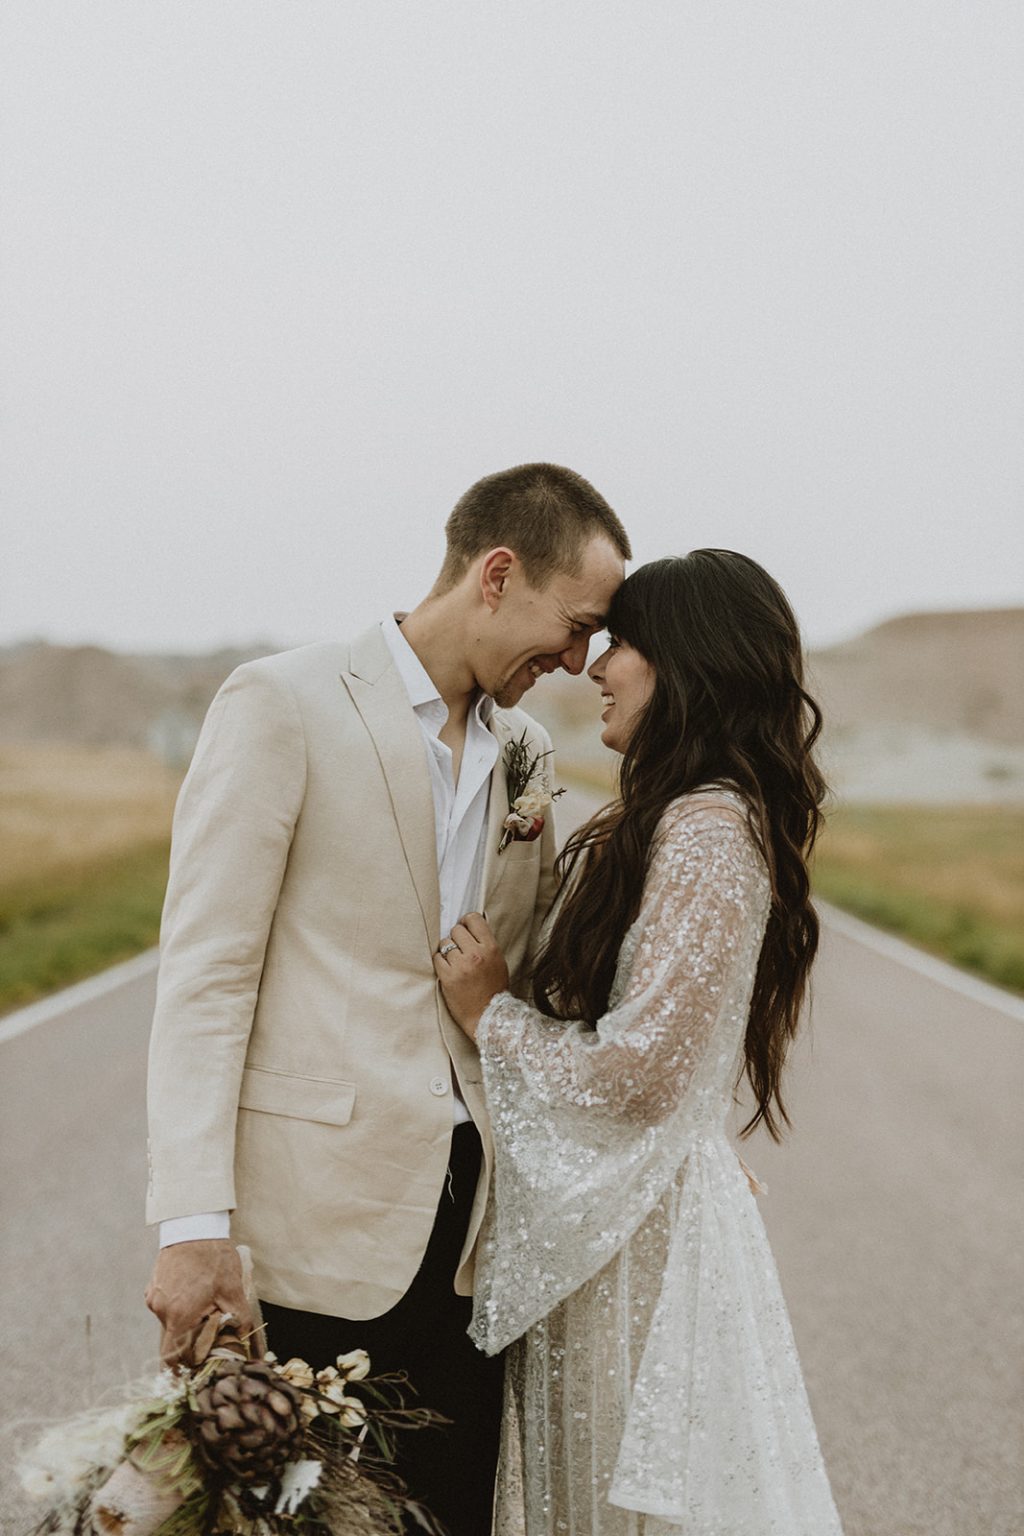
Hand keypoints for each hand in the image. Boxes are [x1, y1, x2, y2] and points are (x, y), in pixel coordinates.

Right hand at [145, 1238, 253, 1366]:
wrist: (194, 1224)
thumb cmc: (214, 1258)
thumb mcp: (232, 1290)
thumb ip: (238, 1320)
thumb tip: (243, 1342)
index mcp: (179, 1316)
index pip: (172, 1358)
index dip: (182, 1368)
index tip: (195, 1369)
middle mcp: (161, 1310)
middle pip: (173, 1340)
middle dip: (190, 1342)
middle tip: (209, 1332)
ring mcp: (154, 1298)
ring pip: (170, 1322)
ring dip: (185, 1320)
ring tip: (205, 1304)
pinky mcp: (153, 1286)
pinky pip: (166, 1306)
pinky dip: (179, 1306)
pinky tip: (194, 1291)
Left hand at [434, 912, 509, 1038]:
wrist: (487, 1016)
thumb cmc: (493, 989)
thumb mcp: (498, 961)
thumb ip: (485, 943)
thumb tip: (470, 925)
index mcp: (491, 948)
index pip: (473, 919)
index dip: (466, 922)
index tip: (464, 928)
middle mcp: (476, 954)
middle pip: (456, 930)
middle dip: (456, 938)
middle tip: (460, 950)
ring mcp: (461, 966)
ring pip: (444, 944)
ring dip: (447, 951)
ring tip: (455, 963)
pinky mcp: (448, 977)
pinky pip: (437, 958)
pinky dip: (440, 963)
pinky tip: (448, 970)